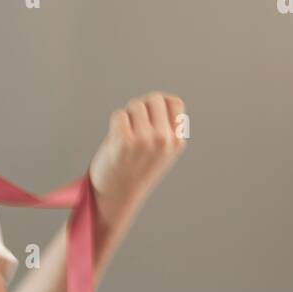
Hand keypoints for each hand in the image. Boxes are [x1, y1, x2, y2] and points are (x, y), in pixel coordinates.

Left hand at [88, 91, 187, 219]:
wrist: (117, 194)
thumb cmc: (136, 167)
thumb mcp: (161, 148)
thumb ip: (164, 123)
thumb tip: (162, 97)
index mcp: (177, 140)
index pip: (175, 102)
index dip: (159, 106)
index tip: (150, 122)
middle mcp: (164, 139)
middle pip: (155, 98)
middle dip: (142, 108)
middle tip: (135, 128)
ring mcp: (145, 140)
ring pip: (136, 105)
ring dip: (127, 117)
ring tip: (126, 137)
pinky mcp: (124, 142)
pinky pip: (119, 115)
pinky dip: (115, 124)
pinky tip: (116, 142)